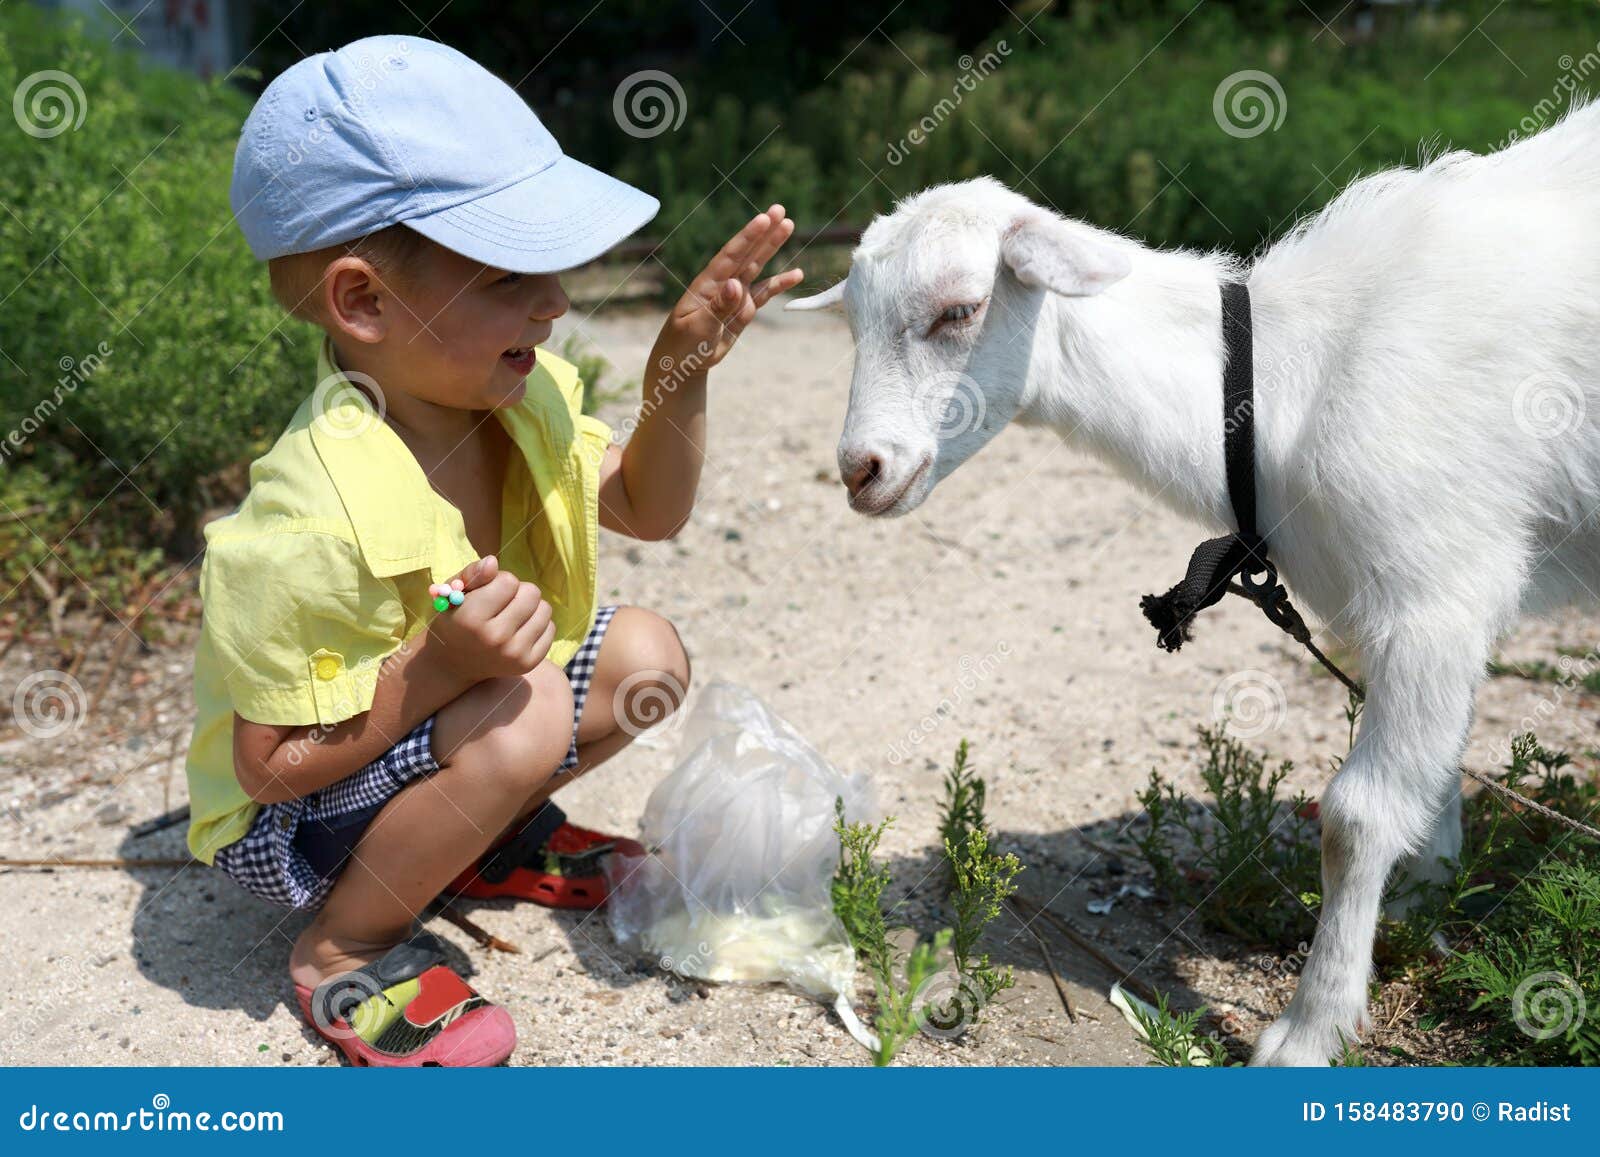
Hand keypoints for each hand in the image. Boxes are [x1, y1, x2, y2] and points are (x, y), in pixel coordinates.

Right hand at [424, 555, 554, 683]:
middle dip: (518, 592)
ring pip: (544, 609)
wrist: (455, 664)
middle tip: (503, 603)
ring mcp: (514, 653)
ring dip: (530, 607)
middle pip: (531, 593)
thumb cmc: (456, 620)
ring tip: (512, 615)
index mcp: (472, 618)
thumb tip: (493, 561)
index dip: (499, 581)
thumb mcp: (454, 593)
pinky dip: (537, 624)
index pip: (509, 581)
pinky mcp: (529, 663)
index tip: (489, 593)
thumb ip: (472, 573)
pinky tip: (519, 630)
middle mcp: (494, 638)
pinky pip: (550, 628)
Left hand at [652, 204, 803, 375]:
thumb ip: (718, 308)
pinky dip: (779, 284)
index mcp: (707, 285)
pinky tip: (796, 274)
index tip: (764, 219)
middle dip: (763, 232)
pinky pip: (764, 293)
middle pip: (746, 254)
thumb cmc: (683, 346)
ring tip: (788, 226)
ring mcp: (734, 296)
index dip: (748, 237)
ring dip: (772, 248)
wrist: (682, 363)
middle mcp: (722, 284)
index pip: (731, 256)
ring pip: (757, 267)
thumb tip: (737, 285)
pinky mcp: (743, 310)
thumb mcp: (698, 329)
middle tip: (780, 210)